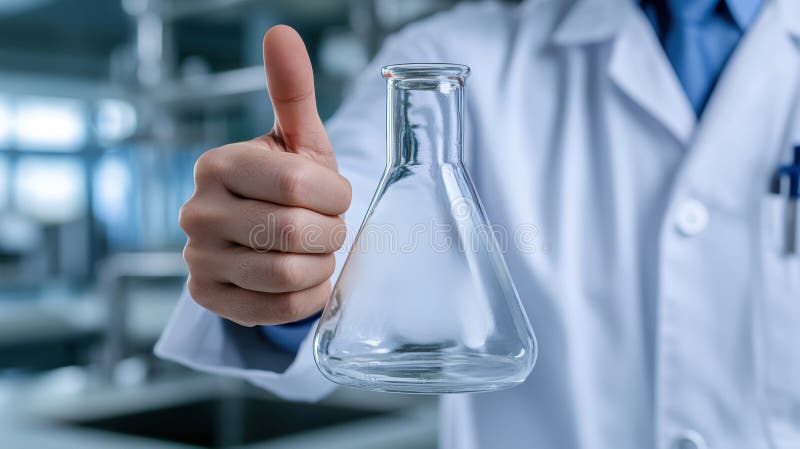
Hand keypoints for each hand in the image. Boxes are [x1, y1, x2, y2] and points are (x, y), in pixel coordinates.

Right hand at [179, 25, 350, 326]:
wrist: (262, 237)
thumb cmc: (289, 185)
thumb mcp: (296, 141)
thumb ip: (292, 91)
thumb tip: (281, 33)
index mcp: (219, 164)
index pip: (299, 185)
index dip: (336, 197)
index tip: (335, 197)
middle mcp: (197, 210)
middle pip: (293, 232)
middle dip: (330, 233)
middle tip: (329, 228)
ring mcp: (197, 258)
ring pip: (287, 274)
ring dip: (320, 265)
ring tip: (316, 251)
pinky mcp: (208, 298)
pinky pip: (277, 309)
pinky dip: (307, 295)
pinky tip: (305, 277)